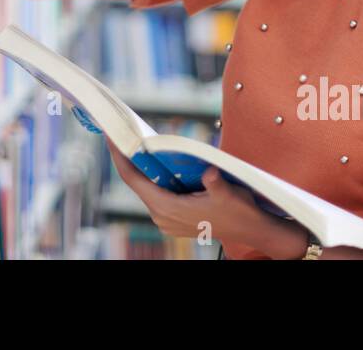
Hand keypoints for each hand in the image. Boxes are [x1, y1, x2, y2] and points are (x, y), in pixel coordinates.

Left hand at [106, 143, 311, 258]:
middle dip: (129, 158)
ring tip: (136, 143)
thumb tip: (209, 172)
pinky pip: (157, 194)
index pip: (133, 181)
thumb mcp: (229, 193)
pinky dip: (154, 177)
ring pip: (147, 188)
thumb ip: (216, 183)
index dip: (119, 158)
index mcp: (168, 209)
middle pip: (137, 183)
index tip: (110, 138)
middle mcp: (162, 217)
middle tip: (121, 133)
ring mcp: (167, 220)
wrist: (252, 229)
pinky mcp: (174, 219)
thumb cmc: (240, 211)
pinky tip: (156, 162)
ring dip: (142, 168)